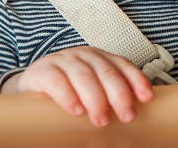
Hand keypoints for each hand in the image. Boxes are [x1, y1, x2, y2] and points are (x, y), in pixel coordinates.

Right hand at [0, 46, 153, 125]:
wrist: (30, 85)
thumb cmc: (68, 90)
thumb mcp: (91, 90)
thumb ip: (108, 97)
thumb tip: (130, 122)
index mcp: (100, 58)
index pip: (123, 65)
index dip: (136, 80)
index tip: (146, 98)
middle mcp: (84, 55)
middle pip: (106, 71)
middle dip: (119, 94)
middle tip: (126, 116)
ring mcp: (63, 60)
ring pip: (84, 76)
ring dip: (96, 99)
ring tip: (102, 119)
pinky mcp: (42, 71)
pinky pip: (56, 81)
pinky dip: (68, 96)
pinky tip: (76, 110)